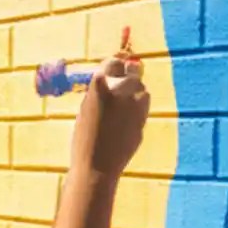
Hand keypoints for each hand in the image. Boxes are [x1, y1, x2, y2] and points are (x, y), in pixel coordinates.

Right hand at [70, 56, 149, 176]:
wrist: (97, 165)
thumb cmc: (84, 137)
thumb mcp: (87, 109)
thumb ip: (101, 93)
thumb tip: (113, 82)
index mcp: (100, 85)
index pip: (112, 63)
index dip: (113, 65)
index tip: (114, 67)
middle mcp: (120, 89)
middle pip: (133, 70)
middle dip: (129, 74)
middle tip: (123, 80)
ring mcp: (135, 104)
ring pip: (141, 88)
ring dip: (135, 91)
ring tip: (123, 104)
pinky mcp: (144, 117)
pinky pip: (142, 106)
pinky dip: (137, 107)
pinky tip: (125, 119)